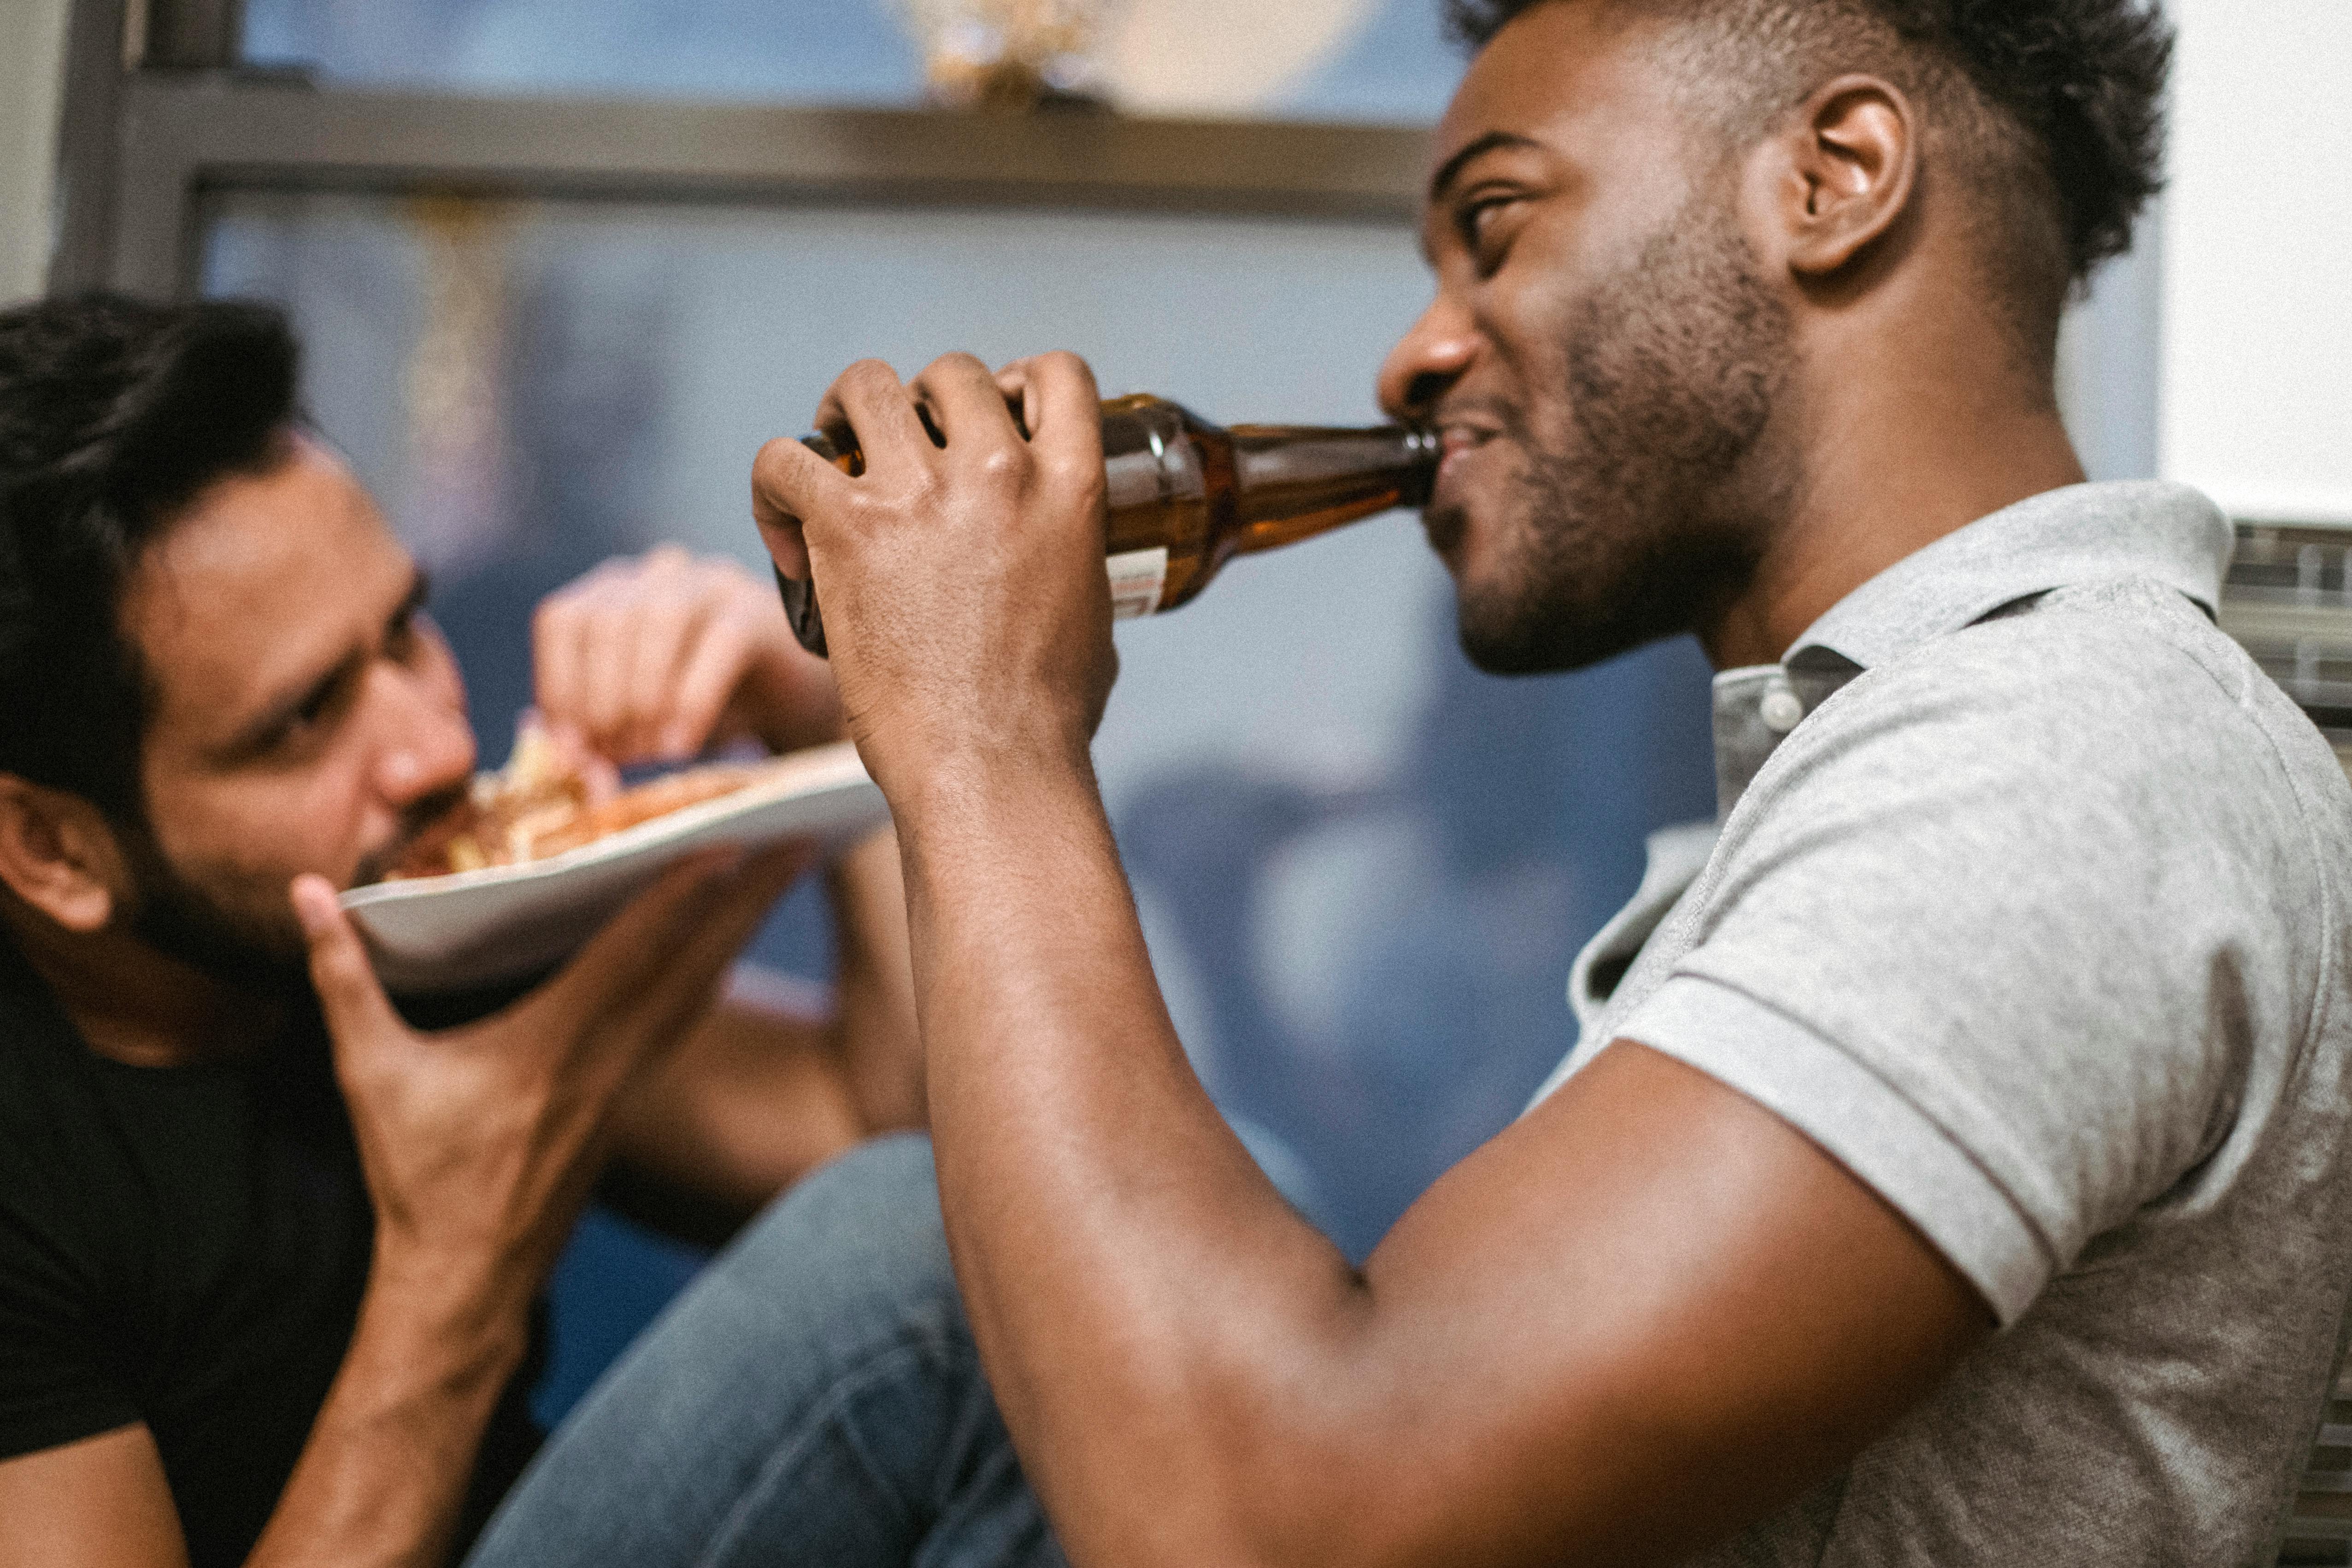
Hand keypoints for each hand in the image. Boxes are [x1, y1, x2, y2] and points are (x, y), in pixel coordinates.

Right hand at [288, 844, 811, 1332]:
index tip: (730, 840)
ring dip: (743, 931)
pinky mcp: (629, 1105)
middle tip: (801, 835)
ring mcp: (627, 1086)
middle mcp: (607, 1060)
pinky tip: (729, 947)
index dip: (684, 894)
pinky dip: (711, 975)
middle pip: (696, 963)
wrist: (466, 1279)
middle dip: (750, 897)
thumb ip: (342, 979)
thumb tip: (306, 895)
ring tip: (785, 872)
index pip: (632, 952)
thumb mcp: (370, 1072)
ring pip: (701, 992)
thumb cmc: (418, 1176)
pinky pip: (682, 1024)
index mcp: (553, 1044)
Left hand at [533, 545, 841, 764]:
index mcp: (616, 590)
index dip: (558, 685)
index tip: (573, 747)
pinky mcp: (758, 610)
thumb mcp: (641, 724)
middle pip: (603, 619)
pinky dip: (691, 700)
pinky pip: (718, 643)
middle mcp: (659, 573)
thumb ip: (595, 731)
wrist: (797, 708)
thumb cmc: (711, 710)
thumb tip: (547, 743)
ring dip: (641, 694)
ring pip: (655, 619)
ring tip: (649, 752)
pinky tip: (682, 747)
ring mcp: (712, 583)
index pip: (564, 619)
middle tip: (614, 757)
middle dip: (599, 698)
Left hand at [750, 353, 1116, 805]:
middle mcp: (996, 473)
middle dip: (926, 401)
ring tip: (834, 451)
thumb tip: (1064, 572)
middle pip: (952, 373)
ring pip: (866, 385)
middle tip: (905, 450)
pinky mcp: (845, 527)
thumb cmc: (1044, 719)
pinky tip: (787, 528)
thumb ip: (1075, 566)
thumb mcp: (1092, 618)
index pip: (1057, 372)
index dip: (1020, 381)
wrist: (988, 767)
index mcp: (1070, 489)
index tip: (995, 418)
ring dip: (845, 411)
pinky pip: (783, 457)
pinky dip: (774, 483)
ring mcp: (917, 494)